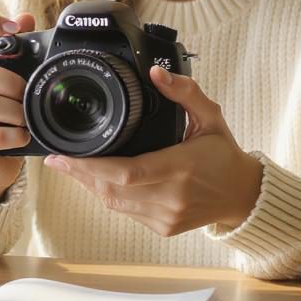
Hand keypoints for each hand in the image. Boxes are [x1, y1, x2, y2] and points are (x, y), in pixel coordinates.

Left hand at [43, 65, 263, 236]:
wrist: (243, 195)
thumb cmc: (224, 154)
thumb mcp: (210, 116)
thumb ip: (184, 92)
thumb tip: (155, 72)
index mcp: (180, 168)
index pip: (125, 172)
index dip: (89, 166)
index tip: (64, 155)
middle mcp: (171, 197)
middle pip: (111, 190)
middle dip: (80, 174)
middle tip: (56, 159)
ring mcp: (166, 217)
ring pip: (114, 204)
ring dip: (89, 186)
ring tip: (70, 168)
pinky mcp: (163, 227)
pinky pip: (126, 212)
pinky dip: (109, 196)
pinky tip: (96, 182)